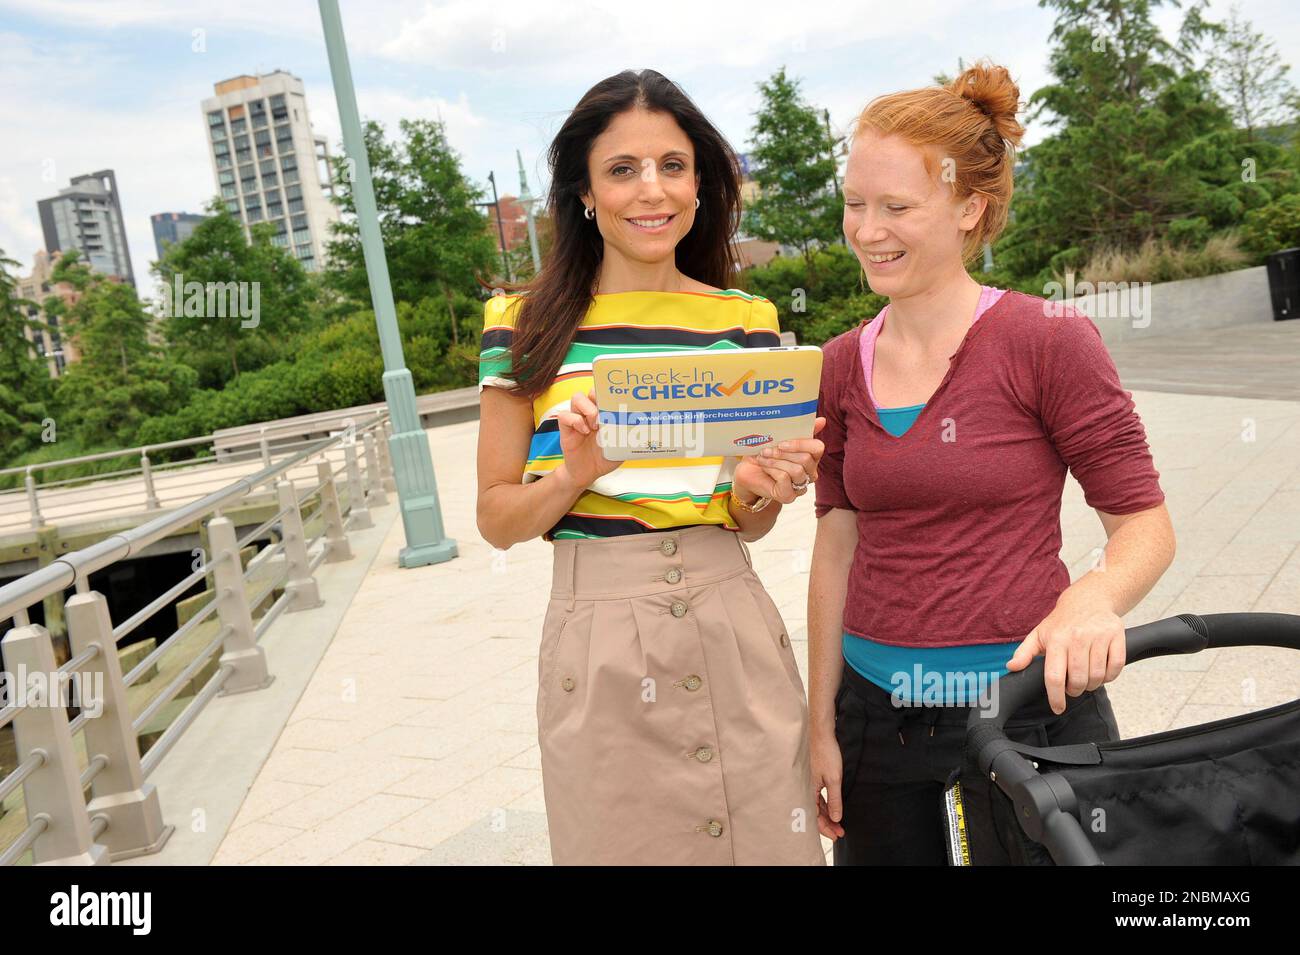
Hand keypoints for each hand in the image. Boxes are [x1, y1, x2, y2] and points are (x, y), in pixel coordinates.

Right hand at [555, 389, 621, 488]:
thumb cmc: (604, 458)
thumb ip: (627, 436)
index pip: (605, 394)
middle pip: (591, 391)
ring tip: (595, 425)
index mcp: (603, 414)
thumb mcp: (620, 447)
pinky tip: (584, 431)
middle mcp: (590, 413)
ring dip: (588, 408)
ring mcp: (577, 419)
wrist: (588, 473)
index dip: (610, 393)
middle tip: (606, 413)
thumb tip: (642, 428)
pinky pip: (565, 416)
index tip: (618, 400)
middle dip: (599, 397)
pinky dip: (575, 421)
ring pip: (577, 398)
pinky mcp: (566, 428)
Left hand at [732, 417, 826, 504]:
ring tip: (763, 457)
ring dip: (776, 461)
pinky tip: (764, 467)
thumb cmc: (765, 454)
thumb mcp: (780, 439)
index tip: (782, 442)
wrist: (748, 471)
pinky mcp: (788, 496)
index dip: (801, 443)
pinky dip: (772, 470)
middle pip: (806, 459)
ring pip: (796, 470)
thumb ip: (801, 430)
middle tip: (767, 449)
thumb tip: (822, 420)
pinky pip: (785, 478)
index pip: (818, 448)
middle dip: (783, 453)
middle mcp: (810, 473)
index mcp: (811, 457)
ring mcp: (800, 486)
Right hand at [811, 725, 845, 839]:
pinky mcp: (814, 778)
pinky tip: (833, 808)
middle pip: (815, 813)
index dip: (826, 828)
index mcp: (808, 791)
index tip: (837, 835)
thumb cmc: (826, 754)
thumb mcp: (834, 779)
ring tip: (839, 823)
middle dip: (828, 824)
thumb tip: (837, 818)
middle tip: (840, 832)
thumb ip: (835, 800)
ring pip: (817, 805)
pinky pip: (818, 797)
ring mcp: (809, 783)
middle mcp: (806, 789)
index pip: (815, 817)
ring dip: (828, 815)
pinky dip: (825, 805)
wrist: (821, 734)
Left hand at [1005, 592, 1126, 714]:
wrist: (1088, 600)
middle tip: (1073, 688)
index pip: (1054, 676)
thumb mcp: (1039, 634)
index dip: (1056, 697)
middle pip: (1078, 680)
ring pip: (1097, 676)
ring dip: (1092, 685)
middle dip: (1075, 691)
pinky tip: (1101, 672)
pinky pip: (1116, 667)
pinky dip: (1109, 676)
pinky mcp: (1116, 636)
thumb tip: (1012, 668)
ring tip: (1086, 679)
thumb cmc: (1062, 622)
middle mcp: (1077, 638)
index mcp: (1056, 640)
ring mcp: (1098, 636)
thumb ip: (1024, 653)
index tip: (1057, 708)